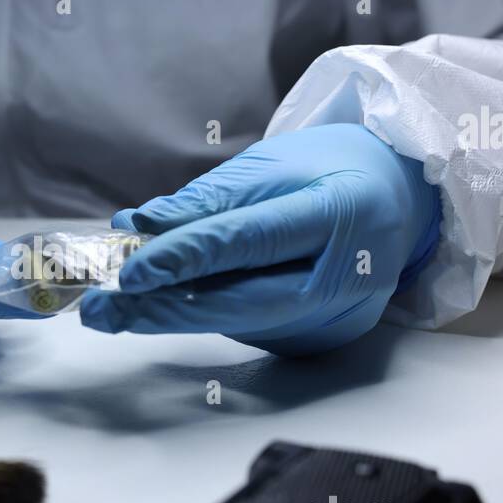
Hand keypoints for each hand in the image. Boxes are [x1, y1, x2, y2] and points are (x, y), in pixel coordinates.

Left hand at [80, 124, 440, 354]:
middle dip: (165, 310)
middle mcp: (348, 274)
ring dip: (172, 316)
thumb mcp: (272, 165)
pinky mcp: (323, 337)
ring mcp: (339, 315)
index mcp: (343, 212)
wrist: (399, 199)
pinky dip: (204, 315)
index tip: (130, 269)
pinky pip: (251, 327)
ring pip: (241, 322)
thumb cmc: (331, 171)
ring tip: (114, 309)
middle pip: (245, 302)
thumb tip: (137, 224)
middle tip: (103, 310)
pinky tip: (163, 307)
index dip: (188, 256)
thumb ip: (206, 200)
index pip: (253, 240)